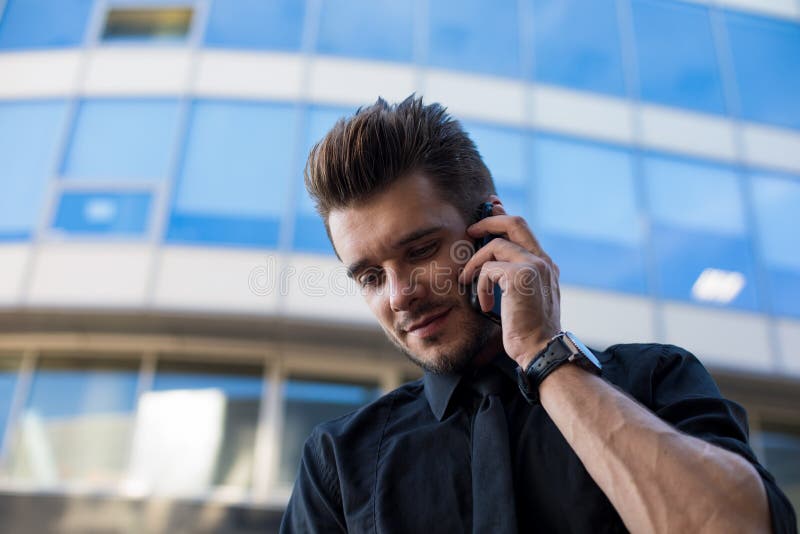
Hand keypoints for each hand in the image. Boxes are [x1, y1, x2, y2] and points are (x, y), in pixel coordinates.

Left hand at [458, 196, 560, 368]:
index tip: (492, 207)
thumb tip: (492, 266)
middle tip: (471, 230)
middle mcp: (543, 261)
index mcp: (545, 265)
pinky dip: (481, 285)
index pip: (523, 231)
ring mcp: (534, 266)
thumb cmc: (529, 331)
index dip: (504, 216)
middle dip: (489, 221)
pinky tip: (486, 304)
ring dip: (475, 263)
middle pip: (515, 223)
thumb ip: (514, 279)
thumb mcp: (523, 299)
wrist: (542, 350)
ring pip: (495, 246)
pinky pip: (489, 269)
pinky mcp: (521, 276)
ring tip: (468, 281)